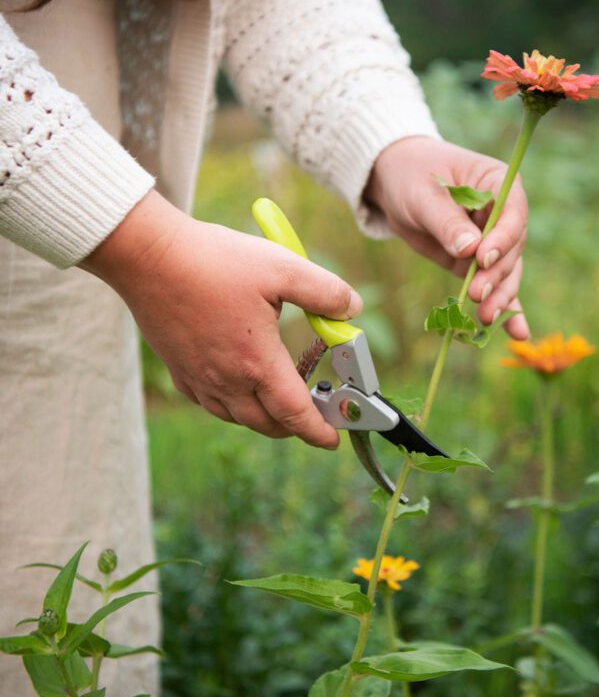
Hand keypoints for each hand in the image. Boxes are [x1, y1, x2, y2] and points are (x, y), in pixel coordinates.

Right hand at [82, 191, 361, 446]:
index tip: (334, 440)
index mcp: (258, 362)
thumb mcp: (283, 266)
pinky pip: (208, 402)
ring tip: (278, 403)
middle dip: (294, 427)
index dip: (319, 431)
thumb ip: (325, 292)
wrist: (147, 255)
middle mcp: (227, 380)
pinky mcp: (178, 367)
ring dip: (263, 418)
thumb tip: (352, 309)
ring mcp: (198, 377)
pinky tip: (234, 386)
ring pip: (236, 417)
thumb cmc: (214, 260)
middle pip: (267, 424)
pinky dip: (230, 405)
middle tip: (313, 416)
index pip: (296, 413)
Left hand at [366, 136, 528, 338]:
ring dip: (499, 297)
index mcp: (498, 183)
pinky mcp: (476, 264)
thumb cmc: (410, 175)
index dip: (503, 237)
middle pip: (512, 249)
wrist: (393, 183)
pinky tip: (517, 333)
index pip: (513, 212)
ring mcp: (492, 241)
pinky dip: (504, 308)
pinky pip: (494, 286)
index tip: (484, 258)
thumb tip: (471, 250)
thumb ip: (447, 222)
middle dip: (496, 275)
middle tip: (476, 295)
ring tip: (484, 318)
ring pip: (506, 272)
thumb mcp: (423, 194)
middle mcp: (503, 214)